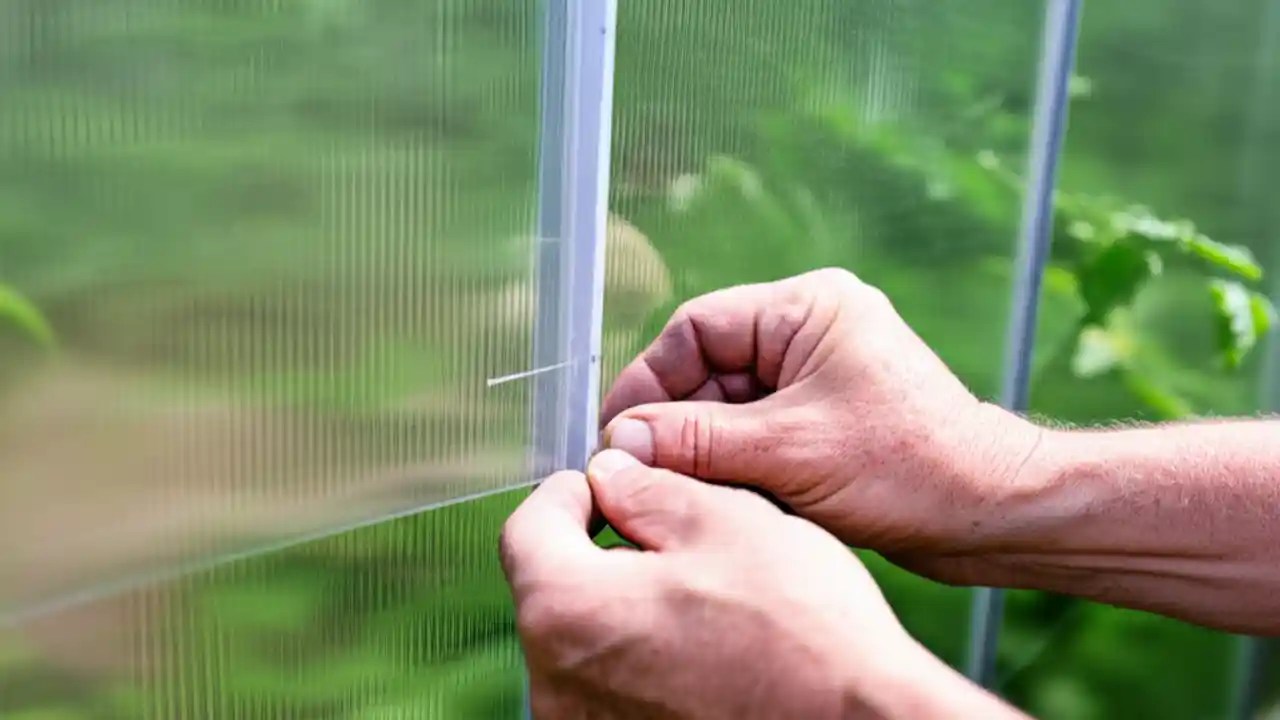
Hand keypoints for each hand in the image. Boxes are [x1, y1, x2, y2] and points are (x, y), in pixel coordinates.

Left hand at [500, 450, 1019, 718]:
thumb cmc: (803, 635)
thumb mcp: (726, 523)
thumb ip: (647, 490)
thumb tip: (609, 476)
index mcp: (567, 609)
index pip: (527, 529)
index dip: (567, 493)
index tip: (602, 485)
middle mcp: (557, 682)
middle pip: (554, 589)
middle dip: (600, 553)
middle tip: (668, 538)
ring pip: (586, 642)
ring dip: (625, 609)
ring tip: (701, 598)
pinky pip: (612, 688)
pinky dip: (644, 662)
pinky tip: (705, 652)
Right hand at [600, 268, 1043, 554]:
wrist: (990, 516)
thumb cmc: (912, 465)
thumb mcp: (788, 450)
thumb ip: (695, 441)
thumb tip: (619, 442)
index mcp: (806, 311)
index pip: (697, 330)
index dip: (649, 381)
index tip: (616, 433)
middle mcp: (809, 338)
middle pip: (707, 375)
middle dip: (675, 427)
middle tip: (638, 475)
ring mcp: (816, 386)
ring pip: (726, 415)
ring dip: (702, 455)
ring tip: (680, 496)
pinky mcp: (822, 430)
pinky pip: (753, 443)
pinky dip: (731, 473)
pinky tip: (720, 504)